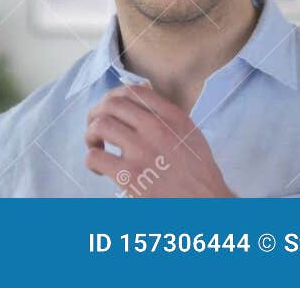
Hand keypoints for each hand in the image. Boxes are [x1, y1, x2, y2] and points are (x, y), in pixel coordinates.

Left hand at [84, 84, 234, 196]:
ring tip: (96, 146)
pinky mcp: (129, 175)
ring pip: (100, 125)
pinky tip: (100, 169)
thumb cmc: (199, 176)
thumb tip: (139, 101)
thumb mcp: (191, 136)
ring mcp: (142, 151)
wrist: (208, 207)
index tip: (110, 108)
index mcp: (173, 118)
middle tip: (96, 128)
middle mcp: (157, 129)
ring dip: (91, 135)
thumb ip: (167, 118)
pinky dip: (92, 160)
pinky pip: (95, 157)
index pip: (134, 91)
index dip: (115, 97)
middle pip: (111, 104)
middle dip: (96, 113)